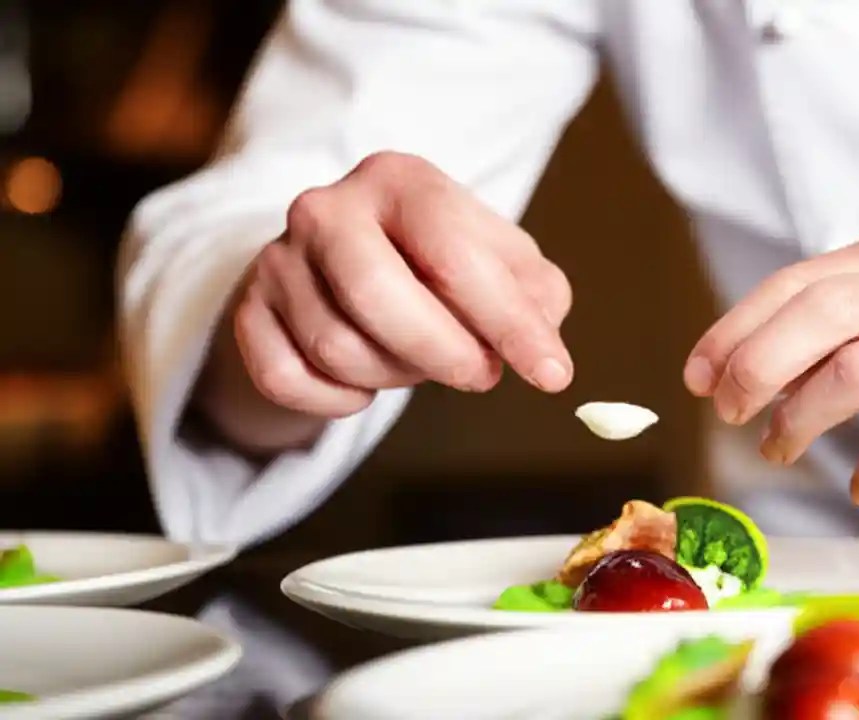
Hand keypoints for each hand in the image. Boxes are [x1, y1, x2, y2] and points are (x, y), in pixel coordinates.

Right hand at [199, 152, 572, 451]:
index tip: (552, 375)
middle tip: (481, 375)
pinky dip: (337, 400)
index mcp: (400, 180)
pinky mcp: (248, 311)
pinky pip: (288, 379)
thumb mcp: (502, 264)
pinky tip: (363, 382)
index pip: (454, 255)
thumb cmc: (439, 265)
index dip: (508, 323)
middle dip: (442, 353)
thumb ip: (535, 296)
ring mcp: (278, 258)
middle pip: (378, 298)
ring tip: (417, 360)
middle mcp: (327, 207)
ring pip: (337, 348)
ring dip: (395, 376)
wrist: (347, 269)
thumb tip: (542, 345)